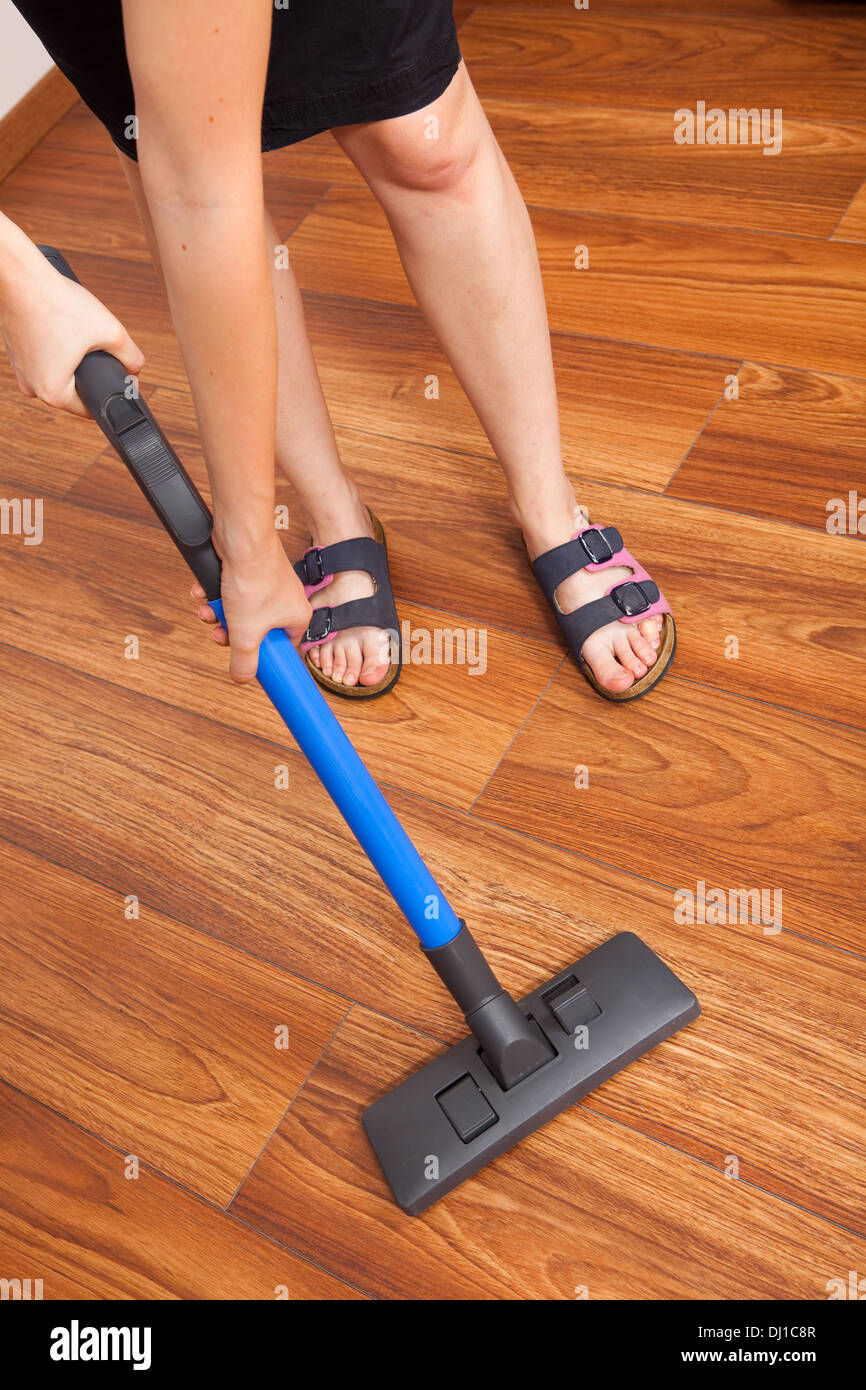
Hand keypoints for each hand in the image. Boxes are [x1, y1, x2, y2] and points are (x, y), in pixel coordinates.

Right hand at [0, 251, 143, 416]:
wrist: (20, 277)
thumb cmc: (55, 302)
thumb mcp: (108, 331)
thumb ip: (131, 357)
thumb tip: (136, 370)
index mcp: (53, 393)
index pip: (90, 409)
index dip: (111, 393)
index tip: (120, 376)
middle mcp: (33, 387)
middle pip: (75, 392)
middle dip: (93, 374)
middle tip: (100, 347)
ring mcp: (21, 371)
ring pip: (59, 374)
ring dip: (74, 361)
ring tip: (79, 335)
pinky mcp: (16, 354)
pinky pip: (44, 360)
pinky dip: (56, 349)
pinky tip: (62, 330)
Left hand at [191, 531, 312, 683]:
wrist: (241, 539)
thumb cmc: (253, 580)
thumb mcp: (246, 634)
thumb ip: (244, 662)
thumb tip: (241, 678)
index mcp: (297, 618)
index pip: (282, 648)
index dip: (261, 656)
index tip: (246, 661)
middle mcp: (286, 601)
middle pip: (256, 631)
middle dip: (232, 633)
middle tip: (220, 633)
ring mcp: (268, 585)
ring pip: (240, 612)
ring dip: (219, 615)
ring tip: (208, 611)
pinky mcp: (250, 572)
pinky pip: (233, 593)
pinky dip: (217, 596)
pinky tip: (205, 593)